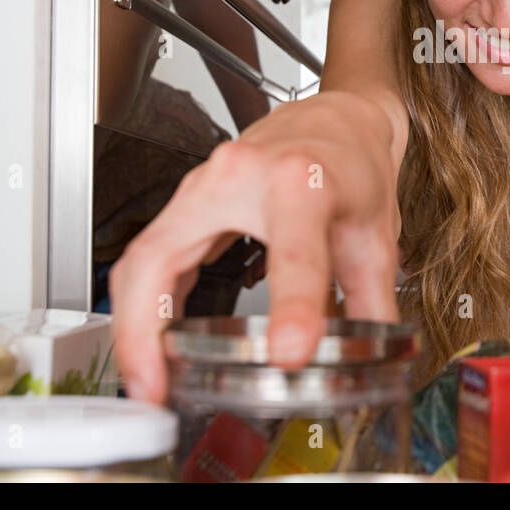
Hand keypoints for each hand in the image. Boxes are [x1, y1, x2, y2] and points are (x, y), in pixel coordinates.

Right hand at [109, 91, 401, 403]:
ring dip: (134, 325)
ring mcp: (202, 186)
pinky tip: (155, 345)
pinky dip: (144, 306)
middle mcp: (238, 176)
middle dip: (144, 329)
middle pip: (162, 255)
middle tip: (154, 389)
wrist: (338, 120)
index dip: (293, 302)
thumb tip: (376, 367)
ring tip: (147, 382)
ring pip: (141, 259)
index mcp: (301, 180)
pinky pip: (149, 256)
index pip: (293, 247)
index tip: (290, 351)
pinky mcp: (188, 202)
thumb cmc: (352, 165)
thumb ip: (372, 307)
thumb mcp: (376, 240)